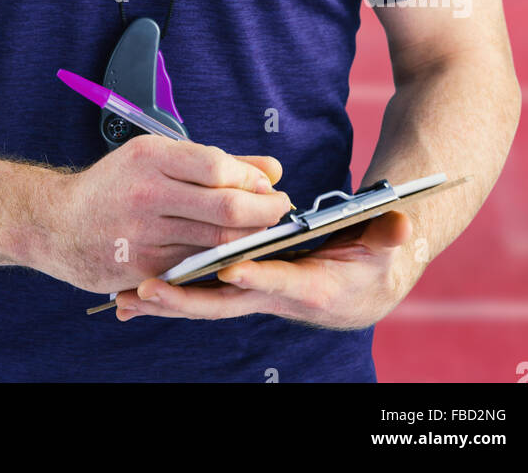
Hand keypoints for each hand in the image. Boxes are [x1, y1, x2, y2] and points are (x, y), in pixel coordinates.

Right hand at [39, 136, 291, 293]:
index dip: (251, 178)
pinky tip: (231, 254)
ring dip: (249, 239)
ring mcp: (142, 235)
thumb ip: (217, 162)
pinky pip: (195, 266)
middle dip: (264, 211)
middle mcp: (146, 194)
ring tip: (262, 231)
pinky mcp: (141, 269)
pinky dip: (220, 261)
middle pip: (224, 207)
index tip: (269, 184)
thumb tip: (273, 169)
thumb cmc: (117, 185)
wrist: (57, 223)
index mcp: (150, 158)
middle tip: (281, 209)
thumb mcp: (158, 158)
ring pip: (215, 242)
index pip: (217, 165)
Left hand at [114, 208, 414, 326]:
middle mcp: (278, 297)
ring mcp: (255, 296)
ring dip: (168, 302)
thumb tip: (402, 224)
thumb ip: (388, 232)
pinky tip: (134, 298)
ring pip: (206, 303)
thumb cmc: (373, 258)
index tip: (229, 268)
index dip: (257, 278)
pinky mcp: (241, 290)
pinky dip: (171, 298)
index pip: (282, 282)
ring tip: (126, 298)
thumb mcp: (385, 241)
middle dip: (189, 299)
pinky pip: (201, 296)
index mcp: (313, 287)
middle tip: (150, 291)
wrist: (365, 288)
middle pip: (228, 302)